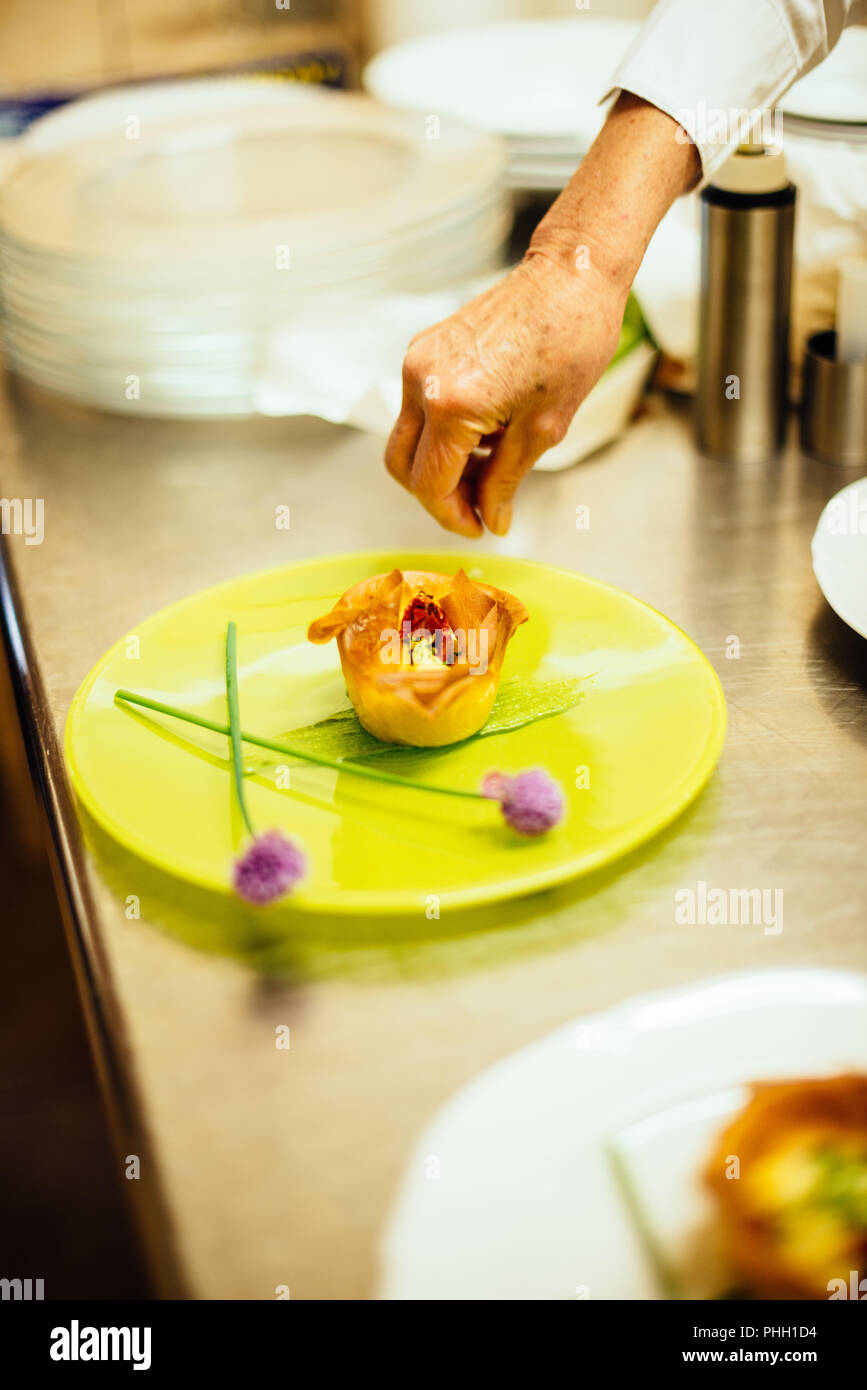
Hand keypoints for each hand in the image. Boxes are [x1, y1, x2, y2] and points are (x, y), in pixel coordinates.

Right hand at [385, 250, 627, 535]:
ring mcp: (418, 361)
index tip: (478, 527)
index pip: (429, 484)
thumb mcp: (543, 429)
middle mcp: (422, 381)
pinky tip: (486, 432)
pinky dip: (443, 433)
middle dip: (436, 495)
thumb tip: (490, 521)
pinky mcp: (424, 349)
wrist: (571, 275)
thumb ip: (505, 481)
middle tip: (479, 507)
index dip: (451, 516)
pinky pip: (419, 408)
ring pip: (408, 439)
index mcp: (452, 405)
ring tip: (491, 465)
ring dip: (441, 464)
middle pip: (402, 466)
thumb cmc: (571, 343)